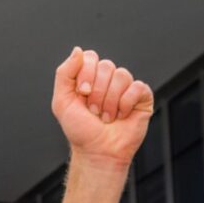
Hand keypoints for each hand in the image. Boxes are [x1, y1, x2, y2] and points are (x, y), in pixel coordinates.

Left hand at [52, 47, 155, 169]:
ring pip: (122, 75)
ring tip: (106, 117)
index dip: (86, 74)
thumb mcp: (62, 101)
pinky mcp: (141, 97)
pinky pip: (137, 87)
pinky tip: (121, 116)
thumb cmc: (80, 131)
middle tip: (94, 110)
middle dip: (97, 92)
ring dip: (110, 101)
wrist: (97, 152)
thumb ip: (64, 74)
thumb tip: (78, 50)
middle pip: (106, 65)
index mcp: (89, 77)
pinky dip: (125, 103)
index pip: (90, 57)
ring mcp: (126, 87)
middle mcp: (108, 80)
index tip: (82, 94)